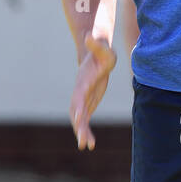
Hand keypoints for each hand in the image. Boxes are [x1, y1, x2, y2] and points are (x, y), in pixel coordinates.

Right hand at [70, 35, 116, 150]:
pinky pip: (84, 121)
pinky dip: (86, 132)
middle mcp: (80, 92)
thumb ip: (97, 45)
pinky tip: (90, 145)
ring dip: (82, 132)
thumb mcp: (104, 49)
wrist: (95, 57)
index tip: (77, 119)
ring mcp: (82, 100)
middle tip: (82, 141)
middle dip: (78, 126)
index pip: (79, 95)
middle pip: (76, 111)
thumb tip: (90, 36)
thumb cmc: (102, 52)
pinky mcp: (87, 105)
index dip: (78, 107)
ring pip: (79, 119)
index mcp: (83, 81)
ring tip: (87, 146)